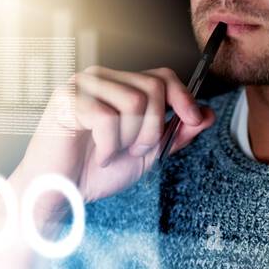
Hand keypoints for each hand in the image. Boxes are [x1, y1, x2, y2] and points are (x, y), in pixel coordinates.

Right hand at [19, 64, 216, 215]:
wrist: (60, 193)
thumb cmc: (96, 171)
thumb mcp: (148, 154)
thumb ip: (176, 133)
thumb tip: (208, 113)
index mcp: (120, 86)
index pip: (162, 75)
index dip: (183, 96)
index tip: (194, 119)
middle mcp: (102, 78)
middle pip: (152, 88)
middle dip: (152, 128)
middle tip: (134, 151)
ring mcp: (82, 86)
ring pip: (134, 102)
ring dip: (130, 139)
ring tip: (113, 153)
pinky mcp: (66, 100)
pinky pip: (106, 118)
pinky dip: (108, 147)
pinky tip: (97, 155)